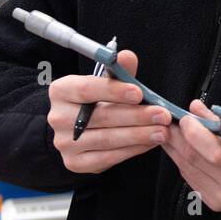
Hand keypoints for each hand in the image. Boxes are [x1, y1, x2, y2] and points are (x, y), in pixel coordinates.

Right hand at [47, 49, 170, 173]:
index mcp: (61, 90)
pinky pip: (107, 158)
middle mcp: (57, 117)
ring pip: (106, 139)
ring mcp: (64, 143)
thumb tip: (126, 56)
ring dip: (139, 135)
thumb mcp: (106, 81)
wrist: (80, 128)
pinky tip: (150, 143)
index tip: (139, 93)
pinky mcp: (74, 163)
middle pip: (101, 117)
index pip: (87, 89)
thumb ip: (118, 70)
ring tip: (162, 131)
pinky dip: (132, 150)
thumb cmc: (97, 99)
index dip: (114, 91)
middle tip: (163, 115)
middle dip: (137, 116)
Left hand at [160, 99, 220, 217]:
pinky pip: (192, 181)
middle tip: (170, 122)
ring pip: (187, 170)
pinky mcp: (218, 203)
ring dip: (176, 150)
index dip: (193, 133)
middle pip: (194, 159)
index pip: (213, 150)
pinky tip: (185, 152)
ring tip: (174, 134)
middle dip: (177, 138)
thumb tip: (196, 109)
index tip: (186, 118)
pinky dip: (185, 164)